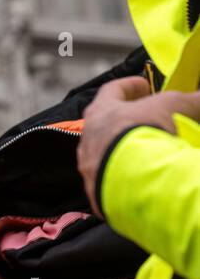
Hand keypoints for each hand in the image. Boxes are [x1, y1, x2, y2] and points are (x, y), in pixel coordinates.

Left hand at [78, 76, 199, 213]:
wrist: (132, 175)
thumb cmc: (147, 130)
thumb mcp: (174, 107)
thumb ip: (191, 101)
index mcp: (101, 111)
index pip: (112, 91)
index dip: (130, 86)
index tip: (145, 86)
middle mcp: (89, 138)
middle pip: (107, 125)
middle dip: (129, 122)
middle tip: (149, 122)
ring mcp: (90, 167)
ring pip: (107, 154)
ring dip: (126, 151)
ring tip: (149, 153)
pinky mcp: (98, 192)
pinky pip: (112, 181)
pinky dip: (128, 177)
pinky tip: (144, 178)